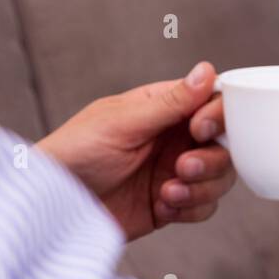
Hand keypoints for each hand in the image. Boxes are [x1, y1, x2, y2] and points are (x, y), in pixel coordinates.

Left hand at [37, 61, 235, 240]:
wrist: (51, 207)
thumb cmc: (75, 153)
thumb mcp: (123, 123)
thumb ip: (170, 102)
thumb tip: (207, 70)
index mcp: (165, 109)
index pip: (213, 103)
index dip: (218, 116)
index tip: (199, 129)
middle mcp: (175, 139)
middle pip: (226, 145)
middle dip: (211, 160)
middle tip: (182, 167)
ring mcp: (175, 172)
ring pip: (221, 177)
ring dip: (202, 187)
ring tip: (168, 192)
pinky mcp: (171, 204)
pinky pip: (205, 207)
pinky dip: (192, 209)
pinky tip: (163, 207)